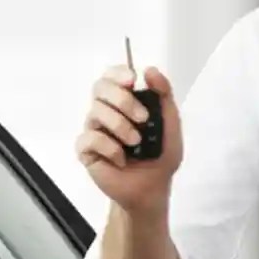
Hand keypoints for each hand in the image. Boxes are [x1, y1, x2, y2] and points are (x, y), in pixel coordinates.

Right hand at [75, 64, 183, 213]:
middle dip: (123, 100)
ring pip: (95, 112)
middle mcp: (106, 111)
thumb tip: (150, 71)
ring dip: (120, 126)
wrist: (152, 187)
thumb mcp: (171, 123)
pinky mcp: (86, 150)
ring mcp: (95, 130)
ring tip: (136, 142)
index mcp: (124, 101)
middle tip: (143, 118)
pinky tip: (121, 159)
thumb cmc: (160, 154)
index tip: (131, 79)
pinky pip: (89, 138)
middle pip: (100, 88)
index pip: (112, 76)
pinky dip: (109, 147)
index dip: (118, 73)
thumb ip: (164, 95)